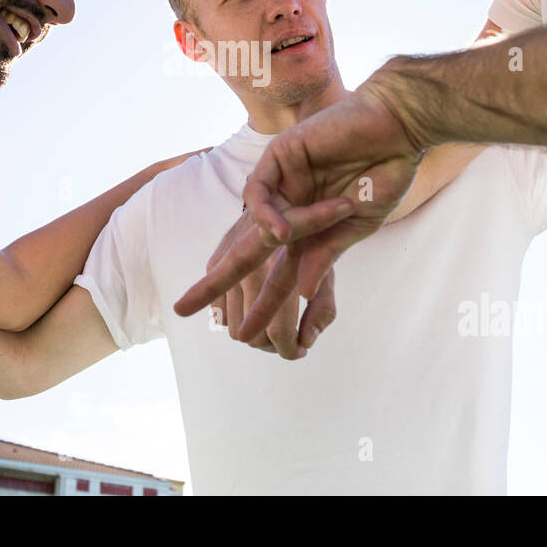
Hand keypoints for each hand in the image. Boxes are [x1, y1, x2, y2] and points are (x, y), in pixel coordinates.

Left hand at [174, 84, 420, 339]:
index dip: (260, 304)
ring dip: (266, 248)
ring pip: (253, 229)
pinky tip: (282, 230)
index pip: (275, 273)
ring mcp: (281, 184)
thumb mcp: (356, 226)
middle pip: (244, 253)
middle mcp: (288, 209)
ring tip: (281, 257)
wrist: (399, 127)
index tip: (241, 336)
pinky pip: (259, 194)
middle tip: (183, 309)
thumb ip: (324, 255)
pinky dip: (267, 215)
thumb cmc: (385, 172)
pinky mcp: (278, 157)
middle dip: (215, 282)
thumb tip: (300, 292)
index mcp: (308, 230)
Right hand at [206, 205, 347, 358]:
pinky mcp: (215, 257)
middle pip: (252, 335)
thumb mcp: (331, 270)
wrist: (286, 195)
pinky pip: (219, 310)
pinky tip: (254, 311)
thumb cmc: (319, 234)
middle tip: (290, 341)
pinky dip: (235, 318)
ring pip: (232, 328)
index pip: (279, 329)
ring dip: (254, 334)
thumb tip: (305, 342)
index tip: (300, 351)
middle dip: (272, 345)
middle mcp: (253, 263)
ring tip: (274, 326)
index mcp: (287, 265)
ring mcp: (229, 259)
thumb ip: (322, 308)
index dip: (289, 348)